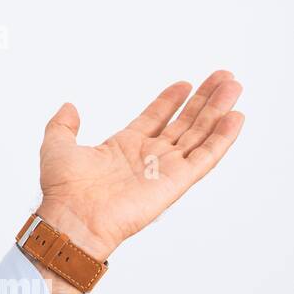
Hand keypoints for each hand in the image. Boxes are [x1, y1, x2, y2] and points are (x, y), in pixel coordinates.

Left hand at [36, 69, 244, 263]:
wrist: (73, 217)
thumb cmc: (63, 190)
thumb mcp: (57, 146)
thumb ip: (63, 125)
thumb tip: (69, 106)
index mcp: (124, 147)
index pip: (154, 118)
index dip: (170, 100)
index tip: (186, 83)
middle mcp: (148, 157)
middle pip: (184, 122)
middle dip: (204, 100)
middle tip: (224, 76)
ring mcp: (164, 169)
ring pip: (199, 134)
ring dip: (218, 111)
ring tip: (234, 87)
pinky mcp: (177, 181)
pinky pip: (205, 157)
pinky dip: (222, 138)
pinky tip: (236, 118)